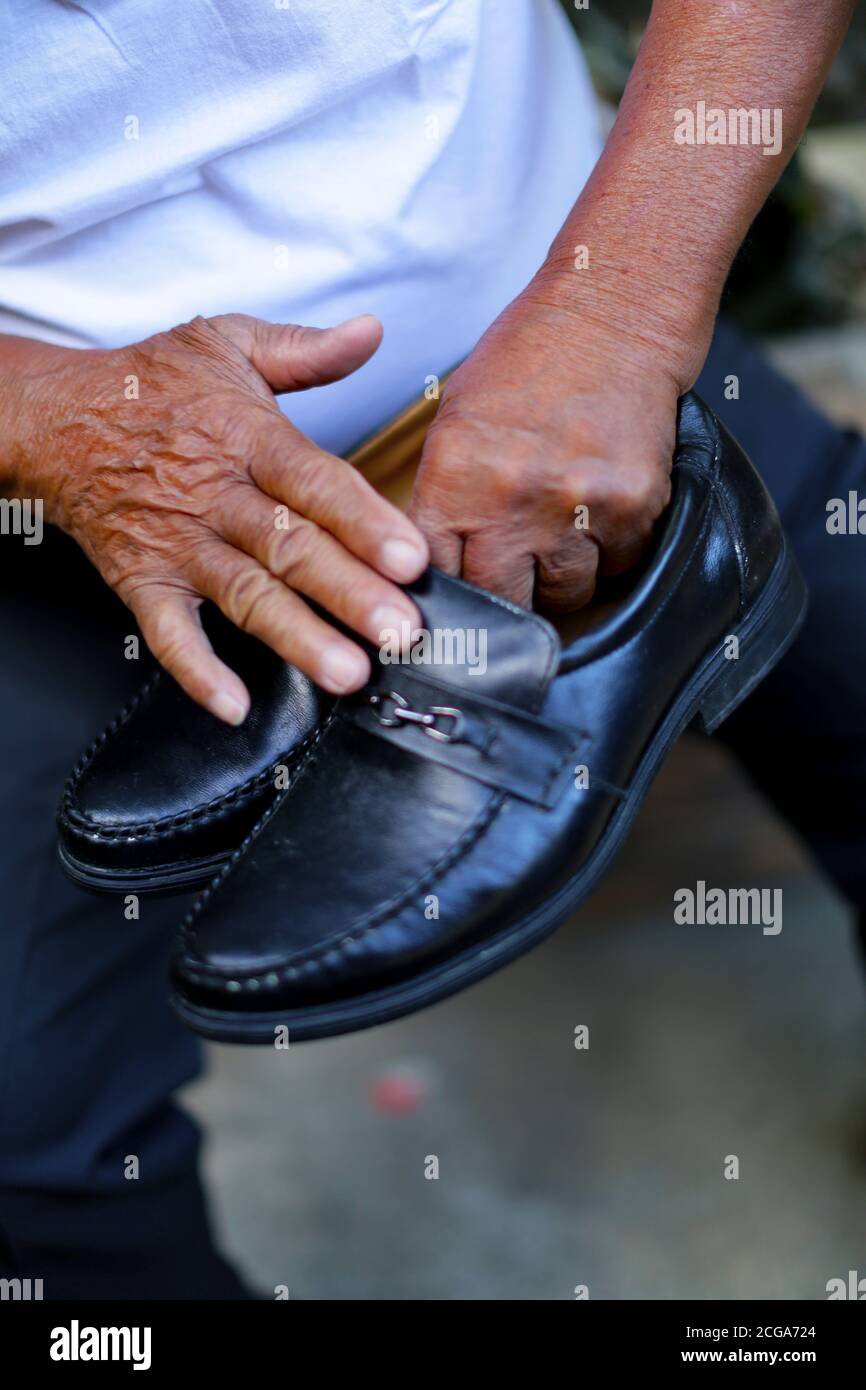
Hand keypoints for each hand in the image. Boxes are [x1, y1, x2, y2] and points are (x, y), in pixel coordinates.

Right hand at [7, 313, 427, 721]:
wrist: (57, 420)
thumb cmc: (150, 385)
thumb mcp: (227, 344)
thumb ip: (305, 349)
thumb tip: (371, 332)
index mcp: (246, 437)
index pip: (314, 482)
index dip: (364, 521)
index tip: (411, 557)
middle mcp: (215, 495)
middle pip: (290, 548)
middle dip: (349, 593)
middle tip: (400, 632)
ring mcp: (178, 544)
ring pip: (245, 596)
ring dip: (297, 638)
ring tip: (346, 673)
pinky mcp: (143, 580)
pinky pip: (168, 634)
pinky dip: (197, 672)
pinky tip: (235, 705)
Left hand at [408, 280, 695, 610]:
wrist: (612, 311)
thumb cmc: (529, 359)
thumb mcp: (457, 421)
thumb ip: (446, 498)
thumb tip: (438, 569)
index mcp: (455, 479)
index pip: (440, 577)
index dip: (453, 591)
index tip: (465, 594)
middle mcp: (511, 501)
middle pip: (502, 601)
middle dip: (509, 597)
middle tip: (518, 574)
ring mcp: (575, 510)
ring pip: (565, 598)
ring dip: (564, 580)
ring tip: (563, 535)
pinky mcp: (633, 509)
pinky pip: (619, 568)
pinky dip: (612, 554)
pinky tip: (603, 512)